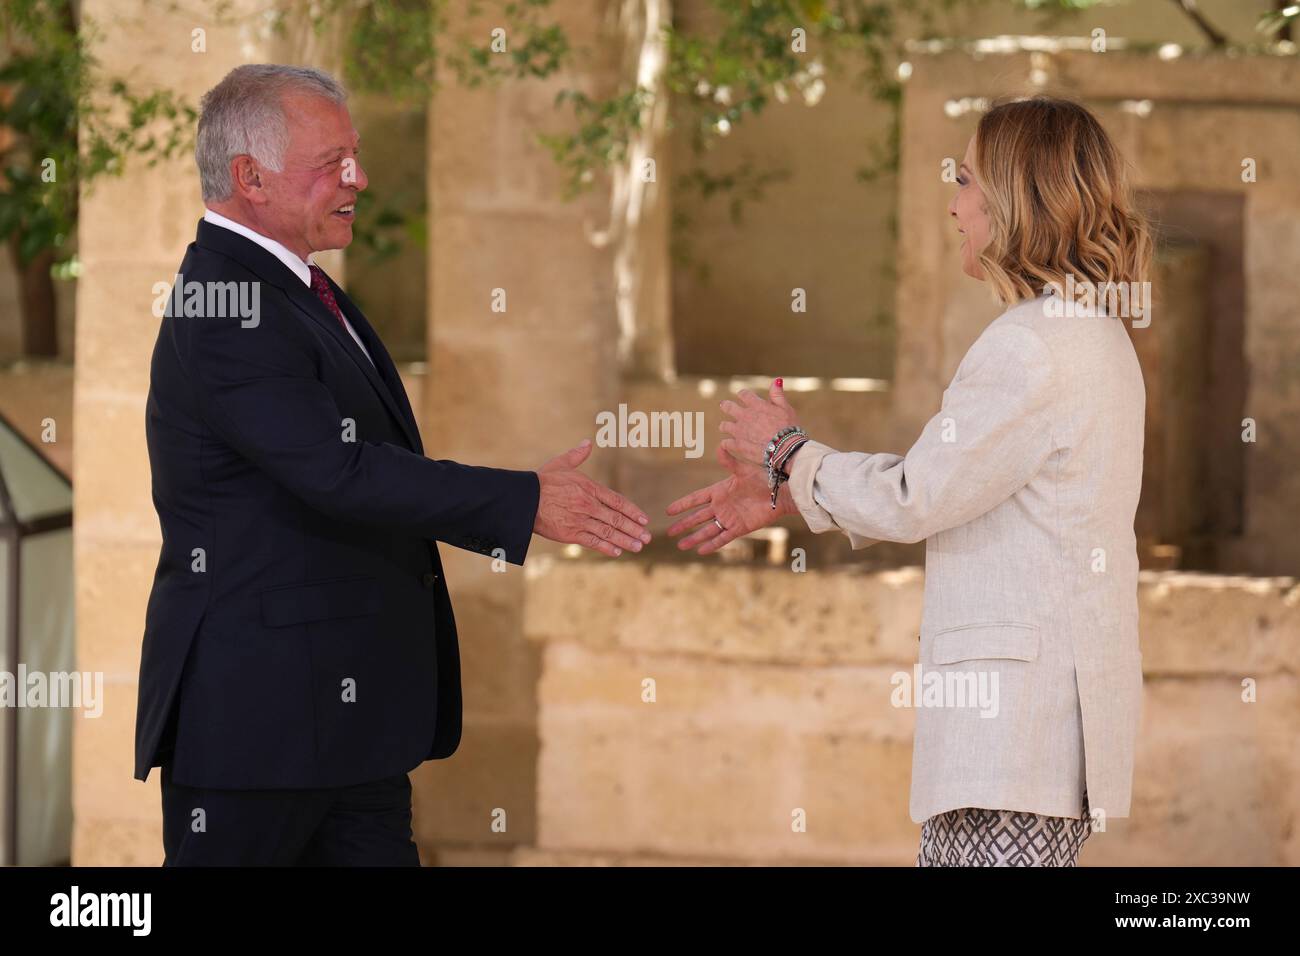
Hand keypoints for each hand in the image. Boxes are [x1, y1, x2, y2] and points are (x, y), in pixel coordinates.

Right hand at [534, 439, 650, 557]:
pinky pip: (593, 541)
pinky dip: (606, 547)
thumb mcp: (561, 464)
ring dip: (626, 540)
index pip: (617, 501)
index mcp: (589, 488)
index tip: (644, 519)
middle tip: (647, 537)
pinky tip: (618, 551)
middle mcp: (588, 504)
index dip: (632, 511)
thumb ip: (577, 455)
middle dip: (634, 528)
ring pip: (608, 531)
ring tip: (639, 546)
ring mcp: (580, 520)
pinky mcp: (571, 533)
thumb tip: (588, 443)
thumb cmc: (542, 481)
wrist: (524, 499)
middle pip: (616, 518)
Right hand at [665, 446, 794, 554]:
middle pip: (698, 518)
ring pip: (707, 530)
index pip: (696, 499)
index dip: (682, 505)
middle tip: (669, 532)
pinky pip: (723, 538)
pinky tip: (700, 551)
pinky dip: (712, 545)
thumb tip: (720, 445)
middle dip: (683, 524)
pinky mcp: (739, 528)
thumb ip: (730, 460)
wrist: (780, 494)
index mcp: (719, 491)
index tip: (669, 511)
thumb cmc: (763, 478)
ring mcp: (729, 518)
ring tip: (680, 545)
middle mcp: (721, 506)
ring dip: (694, 538)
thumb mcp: (743, 470)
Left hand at [719, 378, 799, 468]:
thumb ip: (777, 395)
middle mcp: (745, 416)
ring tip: (727, 428)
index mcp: (756, 405)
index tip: (743, 397)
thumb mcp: (786, 409)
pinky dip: (728, 444)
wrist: (786, 449)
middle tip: (726, 407)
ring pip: (724, 426)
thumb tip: (776, 380)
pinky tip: (731, 445)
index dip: (743, 395)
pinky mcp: (738, 446)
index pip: (743, 394)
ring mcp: (739, 431)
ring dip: (726, 426)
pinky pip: (726, 443)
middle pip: (727, 406)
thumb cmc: (789, 429)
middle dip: (726, 406)